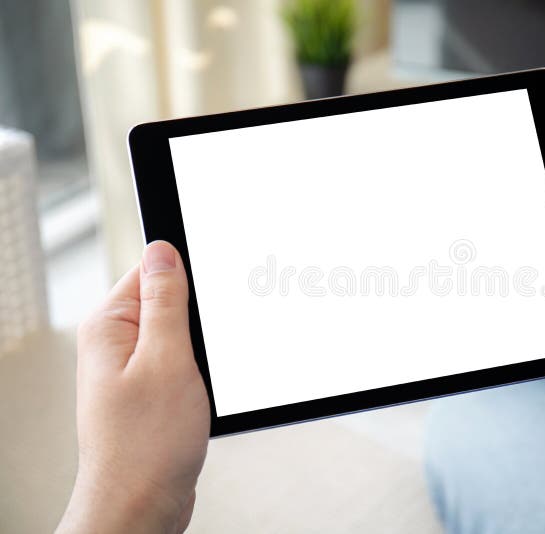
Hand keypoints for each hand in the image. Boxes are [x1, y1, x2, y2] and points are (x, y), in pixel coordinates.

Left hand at [57, 241, 209, 533]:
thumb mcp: (166, 359)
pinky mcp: (148, 391)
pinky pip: (179, 362)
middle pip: (168, 302)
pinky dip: (197, 371)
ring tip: (201, 380)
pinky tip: (201, 392)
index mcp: (110, 326)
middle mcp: (115, 345)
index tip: (213, 295)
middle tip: (206, 352)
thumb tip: (162, 250)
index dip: (188, 277)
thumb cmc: (147, 445)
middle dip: (198, 320)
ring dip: (200, 350)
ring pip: (179, 335)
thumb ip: (165, 302)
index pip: (151, 271)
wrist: (141, 504)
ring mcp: (131, 369)